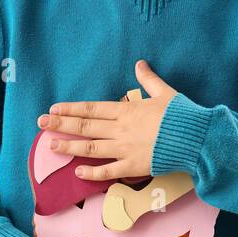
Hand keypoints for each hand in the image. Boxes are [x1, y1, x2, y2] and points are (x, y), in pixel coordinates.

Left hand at [38, 60, 178, 180]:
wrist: (197, 138)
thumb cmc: (183, 115)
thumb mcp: (166, 93)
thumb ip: (149, 80)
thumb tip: (139, 63)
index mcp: (127, 110)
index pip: (92, 109)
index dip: (72, 109)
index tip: (54, 109)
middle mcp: (121, 129)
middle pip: (85, 127)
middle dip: (61, 125)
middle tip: (40, 124)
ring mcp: (126, 149)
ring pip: (91, 147)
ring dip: (70, 146)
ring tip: (51, 145)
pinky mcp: (134, 166)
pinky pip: (109, 171)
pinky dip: (93, 172)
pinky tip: (78, 172)